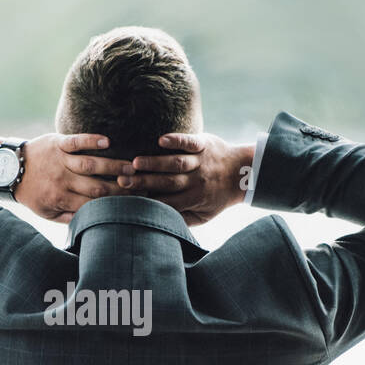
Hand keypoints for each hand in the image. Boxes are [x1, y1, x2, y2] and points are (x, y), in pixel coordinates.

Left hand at [9, 133, 130, 223]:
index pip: (94, 204)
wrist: (10, 169)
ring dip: (112, 165)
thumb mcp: (47, 212)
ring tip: (132, 167)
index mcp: (62, 199)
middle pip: (96, 186)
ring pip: (90, 164)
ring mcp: (60, 161)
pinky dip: (91, 141)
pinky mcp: (57, 144)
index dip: (115, 205)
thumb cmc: (32, 193)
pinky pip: (76, 141)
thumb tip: (91, 222)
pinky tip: (108, 141)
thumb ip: (69, 217)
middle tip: (141, 185)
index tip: (134, 204)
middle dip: (120, 187)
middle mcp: (63, 180)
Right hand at [117, 133, 252, 225]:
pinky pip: (189, 142)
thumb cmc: (218, 196)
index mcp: (193, 198)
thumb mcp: (205, 215)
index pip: (167, 202)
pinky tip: (161, 140)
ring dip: (155, 163)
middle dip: (144, 182)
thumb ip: (184, 219)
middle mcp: (195, 180)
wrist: (243, 173)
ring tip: (134, 163)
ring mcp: (199, 161)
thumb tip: (162, 225)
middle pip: (167, 182)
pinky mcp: (203, 144)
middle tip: (122, 181)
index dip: (147, 201)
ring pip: (175, 163)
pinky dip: (176, 141)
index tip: (126, 202)